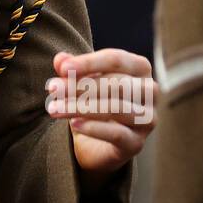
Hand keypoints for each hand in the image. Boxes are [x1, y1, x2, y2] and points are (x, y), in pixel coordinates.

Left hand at [45, 49, 155, 184]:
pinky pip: (118, 134)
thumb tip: (60, 60)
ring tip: (54, 108)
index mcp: (140, 68)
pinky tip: (73, 124)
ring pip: (116, 109)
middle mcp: (150, 91)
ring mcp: (148, 119)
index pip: (116, 59)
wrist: (96, 142)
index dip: (88, 62)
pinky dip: (93, 128)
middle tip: (52, 89)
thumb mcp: (79, 81)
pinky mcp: (137, 143)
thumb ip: (71, 69)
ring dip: (81, 107)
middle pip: (117, 84)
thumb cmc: (92, 99)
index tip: (62, 68)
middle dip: (81, 86)